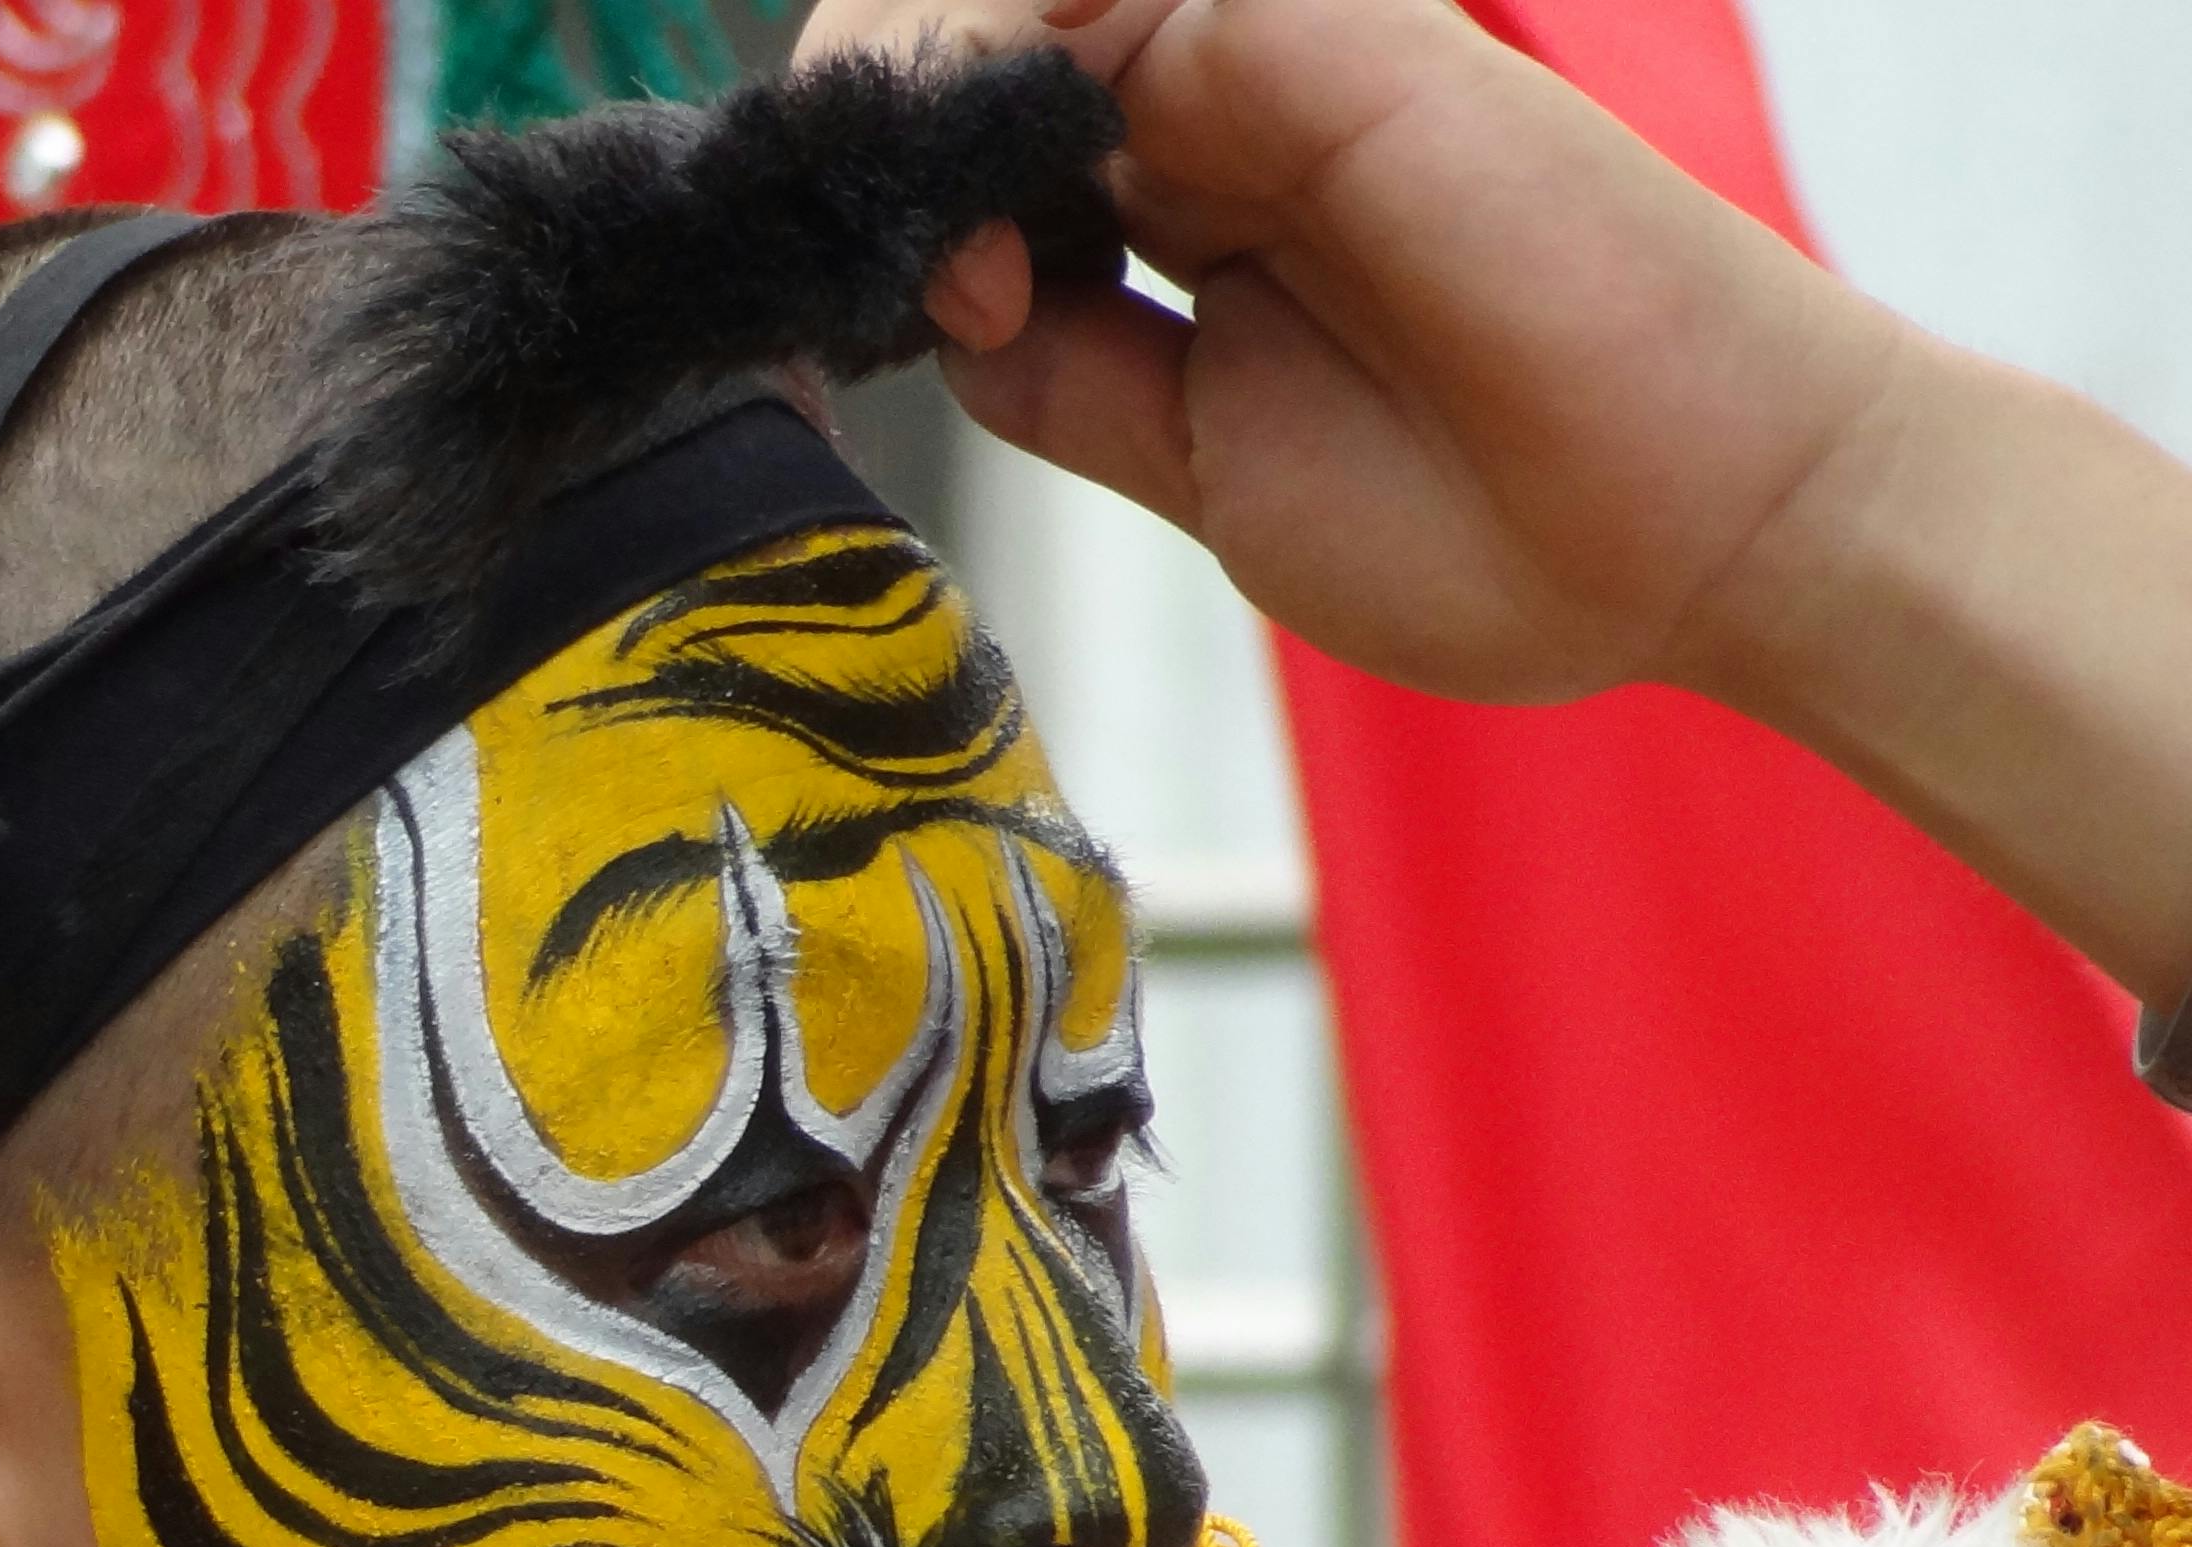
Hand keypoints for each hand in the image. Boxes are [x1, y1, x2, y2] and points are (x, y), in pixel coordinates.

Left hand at [803, 0, 1913, 707]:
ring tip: (868, 197)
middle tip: (807, 234)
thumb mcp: (1203, 467)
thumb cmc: (1493, 526)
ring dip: (895, 65)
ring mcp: (1266, 53)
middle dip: (851, 111)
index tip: (805, 303)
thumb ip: (1061, 371)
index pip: (971, 136)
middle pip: (964, 37)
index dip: (862, 185)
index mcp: (1184, 199)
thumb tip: (923, 290)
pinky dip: (977, 51)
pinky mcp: (1324, 32)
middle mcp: (1213, 103)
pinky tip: (958, 177)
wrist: (1698, 539)